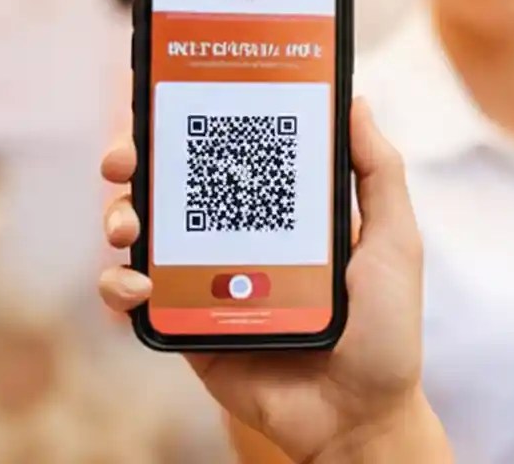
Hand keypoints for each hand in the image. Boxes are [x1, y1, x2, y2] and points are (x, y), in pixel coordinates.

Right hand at [97, 99, 449, 462]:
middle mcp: (237, 238)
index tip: (169, 97)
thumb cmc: (385, 330)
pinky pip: (138, 299)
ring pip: (144, 234)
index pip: (227, 152)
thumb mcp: (394, 241)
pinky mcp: (187, 327)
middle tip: (125, 156)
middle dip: (135, 159)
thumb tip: (354, 101)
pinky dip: (119, 285)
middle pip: (171, 184)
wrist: (359, 416)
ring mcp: (206, 282)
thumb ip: (377, 171)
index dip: (193, 123)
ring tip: (127, 225)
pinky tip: (134, 283)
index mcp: (279, 211)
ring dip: (120, 217)